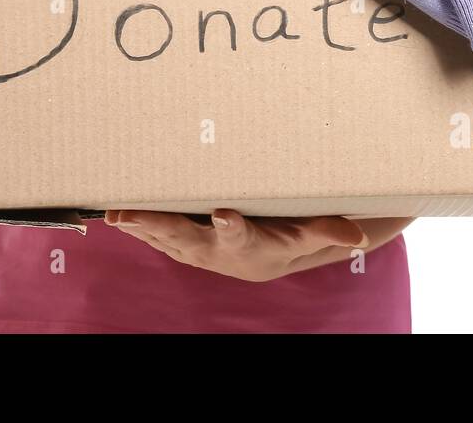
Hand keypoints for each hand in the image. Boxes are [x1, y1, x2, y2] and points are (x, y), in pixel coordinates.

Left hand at [103, 208, 371, 282]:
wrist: (269, 259)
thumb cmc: (291, 238)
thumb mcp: (312, 235)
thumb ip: (331, 232)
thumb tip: (359, 235)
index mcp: (251, 244)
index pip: (242, 235)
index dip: (232, 227)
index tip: (224, 214)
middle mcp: (218, 250)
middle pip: (185, 238)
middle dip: (156, 226)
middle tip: (129, 215)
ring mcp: (197, 249)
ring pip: (164, 237)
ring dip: (137, 227)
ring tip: (112, 213)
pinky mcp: (184, 244)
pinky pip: (157, 236)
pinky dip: (137, 227)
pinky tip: (115, 215)